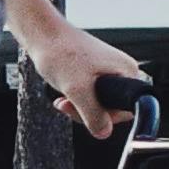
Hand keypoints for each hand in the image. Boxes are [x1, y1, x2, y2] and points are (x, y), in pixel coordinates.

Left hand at [24, 17, 155, 134]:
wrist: (41, 34)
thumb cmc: (60, 52)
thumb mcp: (77, 90)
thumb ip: (93, 114)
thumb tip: (103, 133)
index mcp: (126, 72)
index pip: (127, 110)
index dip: (106, 117)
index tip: (87, 114)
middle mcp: (121, 71)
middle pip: (111, 109)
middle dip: (87, 113)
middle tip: (69, 105)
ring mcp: (107, 72)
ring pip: (97, 105)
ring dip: (78, 107)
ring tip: (63, 99)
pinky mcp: (93, 73)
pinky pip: (89, 96)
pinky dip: (75, 100)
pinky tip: (63, 96)